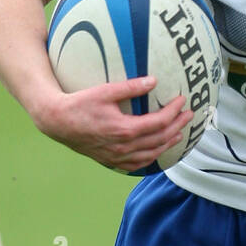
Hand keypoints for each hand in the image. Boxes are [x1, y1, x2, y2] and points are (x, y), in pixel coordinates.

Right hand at [34, 76, 194, 173]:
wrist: (57, 123)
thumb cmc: (79, 104)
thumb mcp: (104, 91)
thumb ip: (130, 87)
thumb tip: (153, 80)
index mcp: (125, 130)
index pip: (159, 122)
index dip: (173, 112)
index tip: (182, 101)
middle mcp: (124, 147)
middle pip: (159, 139)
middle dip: (177, 127)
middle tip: (189, 116)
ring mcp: (118, 157)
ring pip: (150, 154)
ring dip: (167, 144)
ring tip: (178, 135)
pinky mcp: (111, 161)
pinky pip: (136, 165)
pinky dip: (150, 159)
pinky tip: (155, 152)